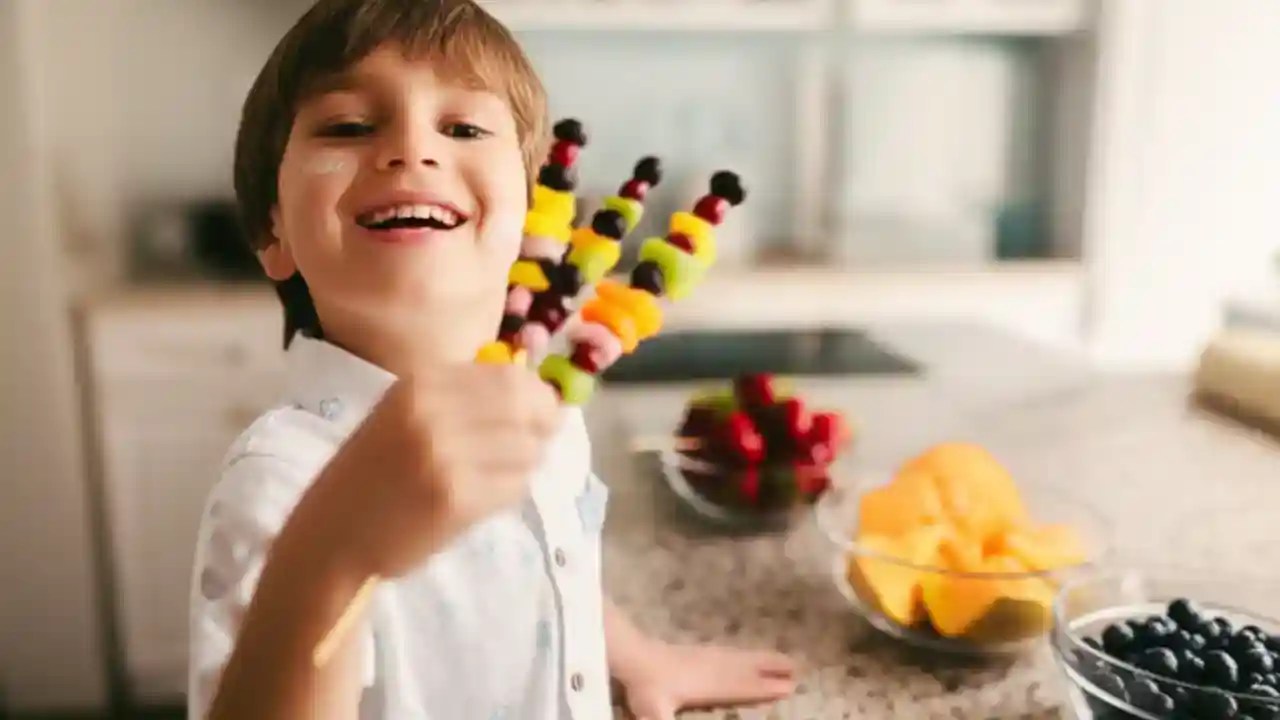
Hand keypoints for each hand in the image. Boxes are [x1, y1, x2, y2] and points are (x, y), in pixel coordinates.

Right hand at [311, 363, 559, 578]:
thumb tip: (536, 395)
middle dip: (543, 425)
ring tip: (499, 474)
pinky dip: (511, 492)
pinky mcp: (457, 499)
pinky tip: (485, 497)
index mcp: (422, 382)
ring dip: (525, 463)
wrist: (331, 534)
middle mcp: (434, 411)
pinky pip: (514, 487)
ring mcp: (446, 455)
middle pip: (525, 407)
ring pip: (527, 449)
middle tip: (538, 442)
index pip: (509, 376)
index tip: (540, 411)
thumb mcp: (407, 414)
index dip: (537, 394)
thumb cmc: (372, 473)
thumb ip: (464, 399)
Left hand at [618, 641, 796, 719]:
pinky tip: (747, 655)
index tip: (791, 687)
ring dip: (764, 658)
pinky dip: (746, 654)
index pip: (745, 686)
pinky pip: (731, 653)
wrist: (634, 655)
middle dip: (774, 668)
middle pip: (750, 668)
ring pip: (743, 658)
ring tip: (786, 658)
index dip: (766, 687)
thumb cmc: (647, 687)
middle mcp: (715, 668)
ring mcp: (708, 658)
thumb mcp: (655, 711)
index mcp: (712, 684)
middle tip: (800, 668)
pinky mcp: (698, 652)